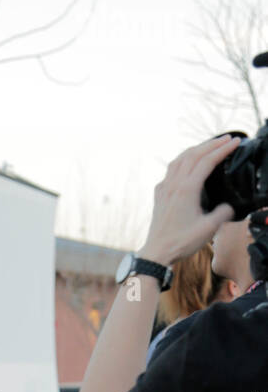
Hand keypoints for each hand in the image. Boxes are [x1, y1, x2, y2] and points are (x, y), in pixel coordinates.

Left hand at [139, 134, 238, 265]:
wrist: (157, 253)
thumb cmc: (180, 242)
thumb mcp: (209, 229)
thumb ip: (222, 214)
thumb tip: (227, 207)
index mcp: (186, 190)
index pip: (207, 161)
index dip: (222, 150)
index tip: (234, 143)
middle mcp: (173, 185)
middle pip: (193, 155)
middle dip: (212, 144)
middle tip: (226, 139)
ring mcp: (164, 189)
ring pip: (179, 159)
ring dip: (196, 149)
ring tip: (208, 145)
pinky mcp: (159, 195)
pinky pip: (170, 170)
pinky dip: (181, 161)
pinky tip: (185, 164)